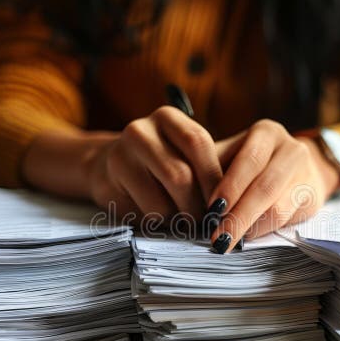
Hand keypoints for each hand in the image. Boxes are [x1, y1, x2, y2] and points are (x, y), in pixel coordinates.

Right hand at [87, 106, 222, 226]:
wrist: (107, 166)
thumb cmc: (160, 164)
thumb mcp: (183, 155)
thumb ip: (206, 168)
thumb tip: (233, 203)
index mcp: (167, 118)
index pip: (197, 142)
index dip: (215, 176)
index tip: (226, 202)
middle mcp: (141, 130)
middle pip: (179, 175)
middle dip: (198, 205)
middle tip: (209, 221)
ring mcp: (120, 154)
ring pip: (161, 200)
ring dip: (179, 217)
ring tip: (185, 220)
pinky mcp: (106, 182)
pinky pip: (143, 213)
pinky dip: (159, 222)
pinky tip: (159, 217)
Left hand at [208, 120, 339, 252]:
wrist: (299, 168)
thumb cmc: (252, 165)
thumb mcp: (232, 156)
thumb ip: (212, 171)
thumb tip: (190, 198)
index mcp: (266, 132)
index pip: (250, 159)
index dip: (231, 186)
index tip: (212, 209)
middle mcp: (290, 148)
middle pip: (264, 187)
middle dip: (238, 215)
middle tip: (217, 236)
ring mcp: (305, 173)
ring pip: (276, 207)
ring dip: (249, 226)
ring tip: (228, 240)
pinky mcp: (312, 196)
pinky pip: (285, 219)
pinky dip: (262, 230)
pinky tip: (246, 235)